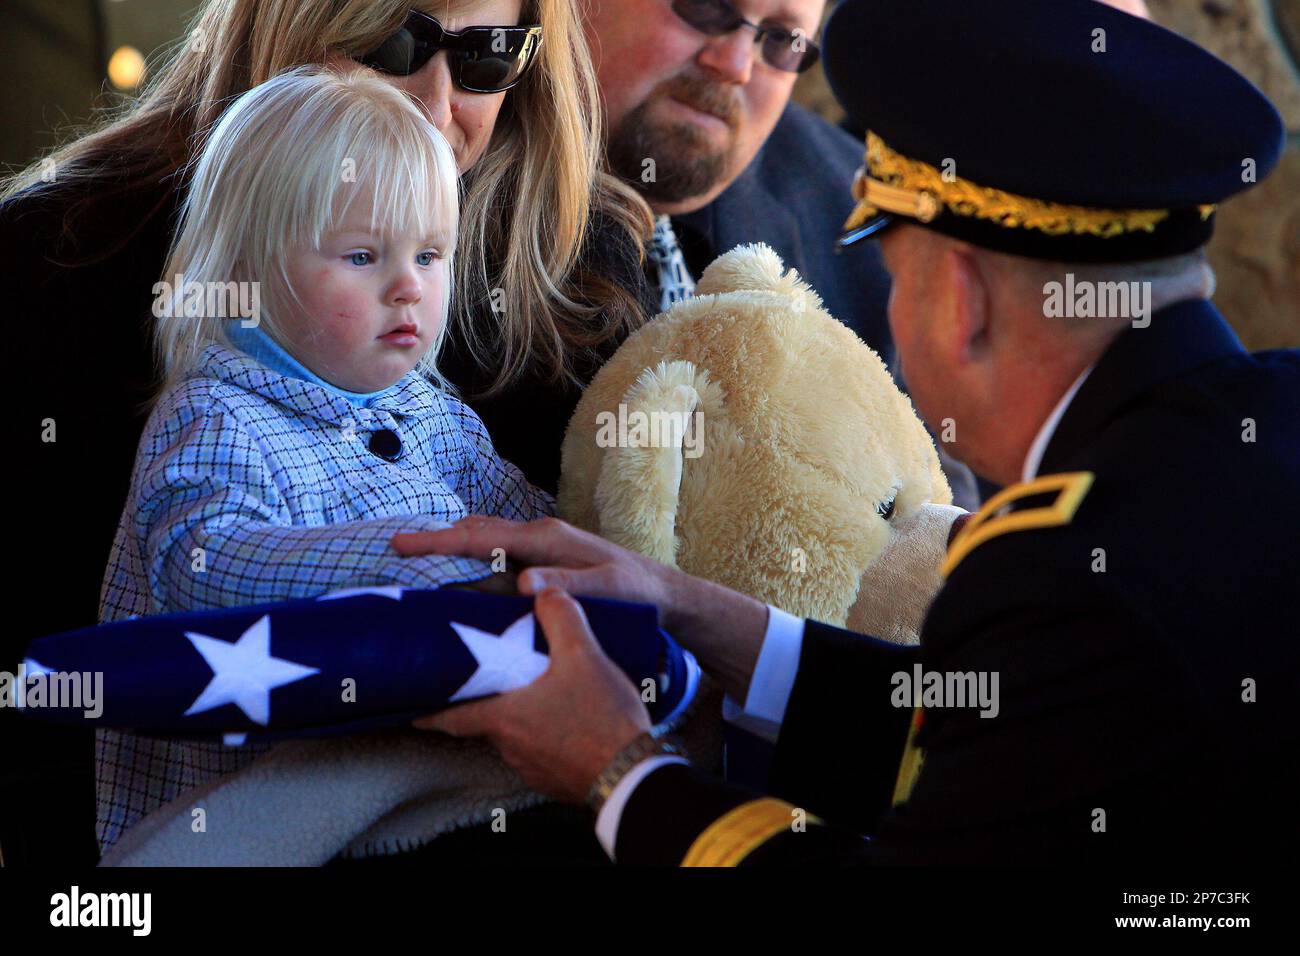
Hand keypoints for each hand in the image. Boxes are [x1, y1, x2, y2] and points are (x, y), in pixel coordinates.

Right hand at [394, 516, 686, 629]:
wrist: (662, 591)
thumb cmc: (636, 592)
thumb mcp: (605, 591)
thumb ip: (564, 585)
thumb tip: (520, 582)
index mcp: (546, 538)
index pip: (482, 538)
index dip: (439, 542)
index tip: (402, 544)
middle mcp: (538, 535)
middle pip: (475, 533)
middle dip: (436, 540)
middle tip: (396, 551)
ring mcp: (539, 546)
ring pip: (484, 541)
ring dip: (453, 548)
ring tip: (415, 560)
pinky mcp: (542, 560)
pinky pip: (498, 556)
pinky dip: (472, 561)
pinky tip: (458, 578)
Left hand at [413, 588, 649, 803]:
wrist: (633, 776)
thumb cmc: (602, 717)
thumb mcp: (583, 654)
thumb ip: (560, 617)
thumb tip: (543, 591)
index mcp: (503, 716)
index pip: (448, 716)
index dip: (427, 709)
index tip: (408, 704)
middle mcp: (508, 746)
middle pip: (482, 722)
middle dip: (483, 701)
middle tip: (487, 680)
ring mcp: (530, 768)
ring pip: (512, 738)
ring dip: (517, 719)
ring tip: (535, 694)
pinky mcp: (553, 780)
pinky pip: (538, 754)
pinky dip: (542, 737)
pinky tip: (564, 721)